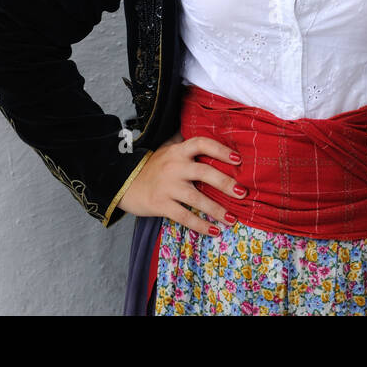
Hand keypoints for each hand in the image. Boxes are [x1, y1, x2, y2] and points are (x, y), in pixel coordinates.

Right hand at [119, 130, 244, 235]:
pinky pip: (184, 216)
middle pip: (204, 172)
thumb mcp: (166, 150)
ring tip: (233, 219)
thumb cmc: (152, 167)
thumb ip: (185, 144)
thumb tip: (210, 135)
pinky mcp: (161, 204)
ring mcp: (167, 186)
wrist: (124, 184)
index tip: (238, 159)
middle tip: (242, 193)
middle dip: (225, 183)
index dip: (220, 150)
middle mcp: (174, 166)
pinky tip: (214, 230)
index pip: (201, 143)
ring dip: (217, 209)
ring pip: (196, 197)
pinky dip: (200, 224)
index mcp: (177, 151)